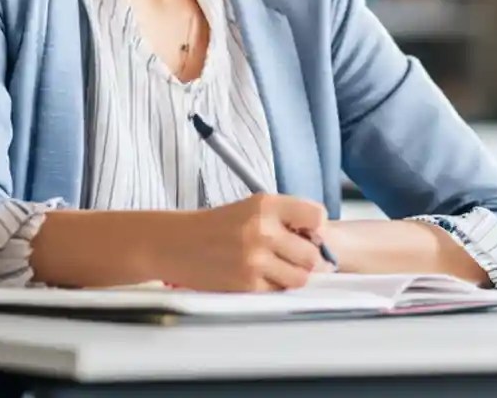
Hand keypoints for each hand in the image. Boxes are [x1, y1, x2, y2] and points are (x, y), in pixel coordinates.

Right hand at [159, 194, 334, 291]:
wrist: (175, 243)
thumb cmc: (216, 226)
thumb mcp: (252, 208)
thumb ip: (287, 219)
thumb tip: (321, 242)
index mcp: (265, 205)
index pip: (317, 216)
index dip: (316, 229)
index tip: (306, 234)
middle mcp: (262, 230)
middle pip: (313, 254)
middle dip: (305, 258)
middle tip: (289, 256)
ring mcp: (254, 259)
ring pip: (300, 278)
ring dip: (291, 276)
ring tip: (274, 267)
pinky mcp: (246, 284)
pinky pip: (278, 291)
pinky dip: (271, 287)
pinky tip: (256, 276)